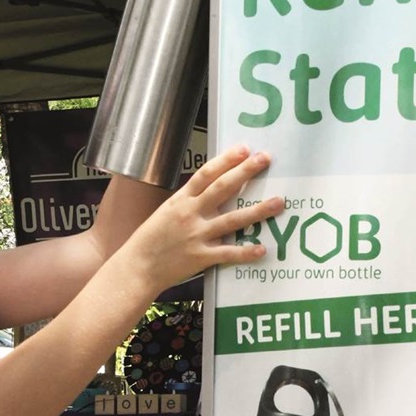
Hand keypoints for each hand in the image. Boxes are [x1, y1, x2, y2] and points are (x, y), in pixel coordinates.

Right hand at [122, 145, 282, 292]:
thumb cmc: (151, 238)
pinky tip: (262, 248)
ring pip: (232, 220)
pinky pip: (227, 253)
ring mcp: (197, 235)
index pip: (206, 174)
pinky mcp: (201, 257)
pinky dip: (245, 252)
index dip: (225, 160)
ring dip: (257, 211)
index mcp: (181, 200)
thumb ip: (189, 199)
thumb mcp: (167, 210)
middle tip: (265, 159)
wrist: (137, 266)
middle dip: (245, 172)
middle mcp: (190, 213)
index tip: (244, 148)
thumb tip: (212, 185)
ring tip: (279, 201)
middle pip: (222, 188)